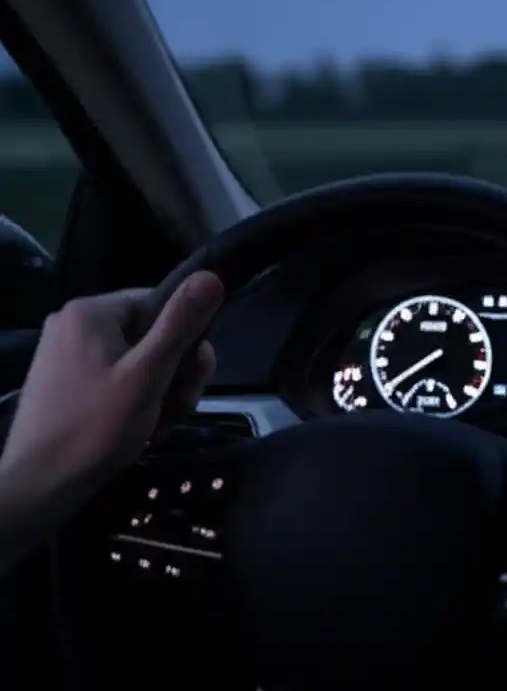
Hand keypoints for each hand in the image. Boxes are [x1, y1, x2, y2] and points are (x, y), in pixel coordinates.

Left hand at [0, 272, 223, 550]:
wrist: (39, 488)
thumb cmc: (96, 429)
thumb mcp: (149, 374)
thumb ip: (181, 324)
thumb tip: (211, 275)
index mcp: (90, 312)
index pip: (161, 303)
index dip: (186, 338)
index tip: (191, 377)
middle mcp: (72, 324)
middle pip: (152, 333)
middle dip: (174, 372)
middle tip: (175, 407)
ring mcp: (65, 355)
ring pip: (138, 360)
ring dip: (160, 391)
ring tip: (156, 424)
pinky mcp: (64, 383)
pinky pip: (116, 378)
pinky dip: (135, 401)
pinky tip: (138, 428)